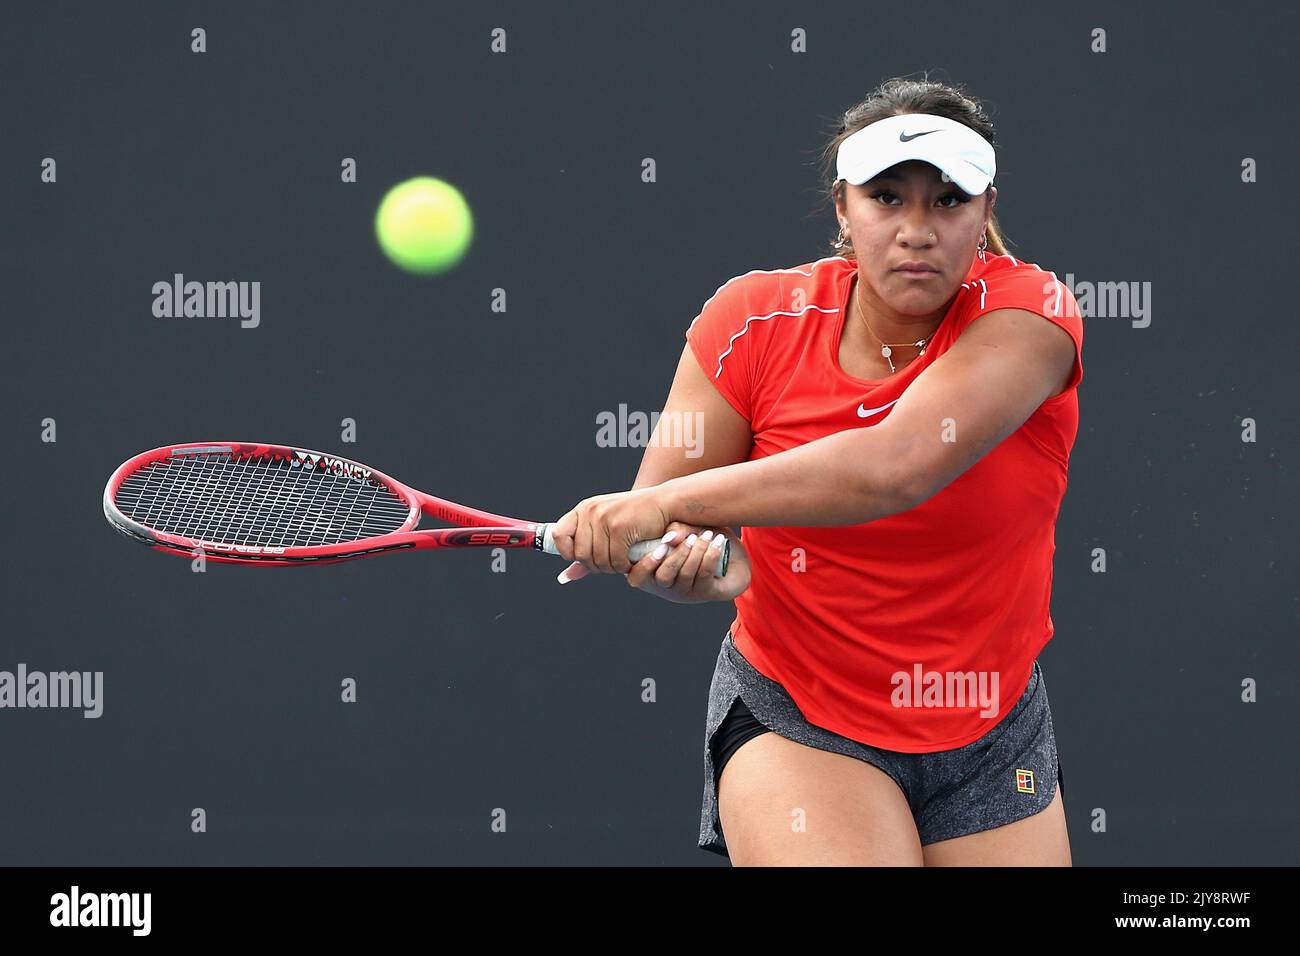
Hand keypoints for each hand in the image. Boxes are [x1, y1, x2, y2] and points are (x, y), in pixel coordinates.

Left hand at [549, 487, 670, 579]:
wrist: (666, 504)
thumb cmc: (636, 518)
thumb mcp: (606, 530)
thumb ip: (585, 551)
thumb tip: (564, 578)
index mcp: (584, 509)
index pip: (559, 535)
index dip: (568, 552)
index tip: (585, 557)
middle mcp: (590, 511)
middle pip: (580, 555)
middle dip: (597, 565)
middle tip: (612, 562)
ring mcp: (604, 518)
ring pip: (598, 560)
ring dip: (612, 567)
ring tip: (623, 560)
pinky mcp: (620, 527)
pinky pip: (616, 561)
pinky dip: (625, 567)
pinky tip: (632, 560)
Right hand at [623, 521, 751, 603]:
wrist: (732, 555)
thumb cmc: (701, 540)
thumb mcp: (688, 528)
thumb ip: (676, 529)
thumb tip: (668, 539)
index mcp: (653, 570)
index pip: (637, 577)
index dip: (643, 565)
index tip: (661, 547)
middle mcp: (667, 586)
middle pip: (663, 577)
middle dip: (676, 555)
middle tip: (691, 538)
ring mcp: (686, 592)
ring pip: (685, 575)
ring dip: (696, 552)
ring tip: (707, 535)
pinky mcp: (706, 593)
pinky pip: (705, 575)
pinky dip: (711, 555)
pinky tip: (717, 542)